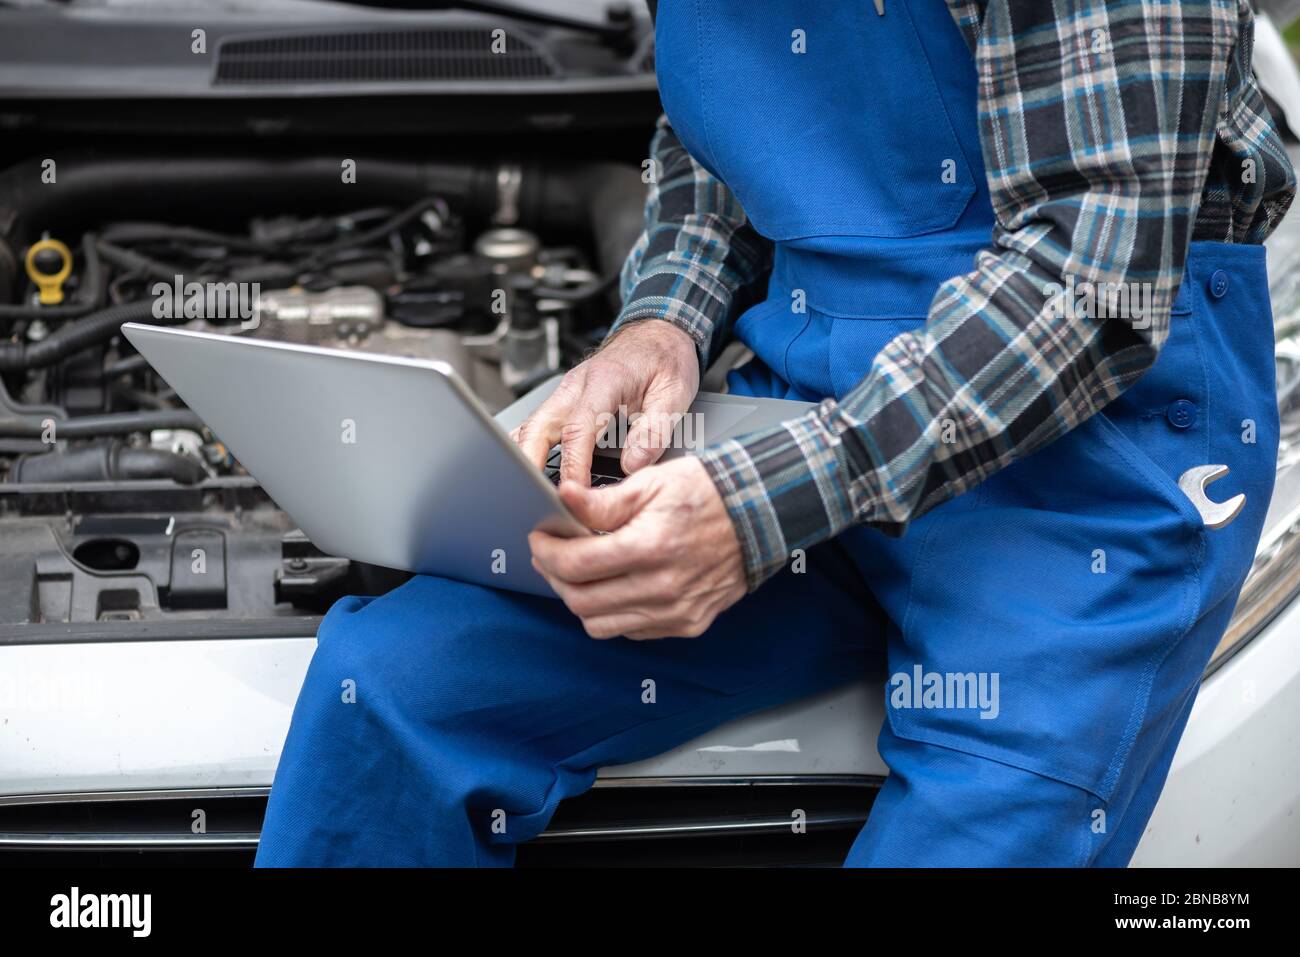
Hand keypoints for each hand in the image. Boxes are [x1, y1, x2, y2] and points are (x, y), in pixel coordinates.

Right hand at [511, 321, 698, 484]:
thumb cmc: (666, 360)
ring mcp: (565, 393)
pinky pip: (537, 425)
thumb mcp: (675, 392)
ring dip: (524, 458)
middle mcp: (576, 386)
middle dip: (529, 463)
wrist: (658, 333)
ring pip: (531, 427)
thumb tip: (632, 465)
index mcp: (604, 382)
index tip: (574, 492)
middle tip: (530, 497)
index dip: (573, 464)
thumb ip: (655, 430)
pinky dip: (527, 448)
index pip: (578, 429)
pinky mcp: (564, 401)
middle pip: (538, 427)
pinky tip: (526, 470)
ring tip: (525, 492)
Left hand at [529, 456, 746, 638]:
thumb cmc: (709, 493)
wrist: (761, 514)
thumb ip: (603, 501)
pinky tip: (614, 585)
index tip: (540, 538)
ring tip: (579, 573)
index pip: (575, 565)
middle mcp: (663, 588)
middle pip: (580, 601)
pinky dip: (612, 612)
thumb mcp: (652, 482)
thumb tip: (563, 499)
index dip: (546, 551)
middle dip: (555, 577)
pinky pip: (631, 631)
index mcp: (651, 547)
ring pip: (600, 625)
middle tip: (550, 555)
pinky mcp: (686, 624)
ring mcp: (676, 612)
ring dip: (580, 600)